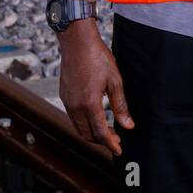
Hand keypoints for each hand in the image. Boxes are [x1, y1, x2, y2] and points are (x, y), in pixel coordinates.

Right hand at [57, 19, 133, 154]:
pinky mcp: (64, 95)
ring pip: (79, 127)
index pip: (101, 133)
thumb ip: (120, 105)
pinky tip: (94, 117)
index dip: (111, 144)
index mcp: (90, 103)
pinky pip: (73, 117)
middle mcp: (76, 105)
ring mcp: (68, 101)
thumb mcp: (115, 81)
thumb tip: (128, 125)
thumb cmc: (97, 57)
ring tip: (106, 131)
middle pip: (87, 134)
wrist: (76, 41)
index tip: (119, 150)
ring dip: (92, 133)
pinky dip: (84, 123)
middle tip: (116, 140)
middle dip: (102, 141)